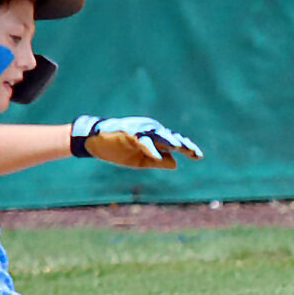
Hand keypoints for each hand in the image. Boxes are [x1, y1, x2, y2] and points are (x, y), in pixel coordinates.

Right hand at [70, 115, 202, 168]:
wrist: (94, 141)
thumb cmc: (118, 150)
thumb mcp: (140, 161)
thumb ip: (157, 161)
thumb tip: (176, 164)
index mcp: (155, 138)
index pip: (174, 143)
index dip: (187, 148)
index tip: (199, 156)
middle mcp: (150, 131)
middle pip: (170, 137)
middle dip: (183, 145)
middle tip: (195, 153)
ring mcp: (139, 130)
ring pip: (158, 135)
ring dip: (169, 141)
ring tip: (180, 148)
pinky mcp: (128, 132)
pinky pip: (140, 140)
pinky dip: (148, 147)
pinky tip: (155, 154)